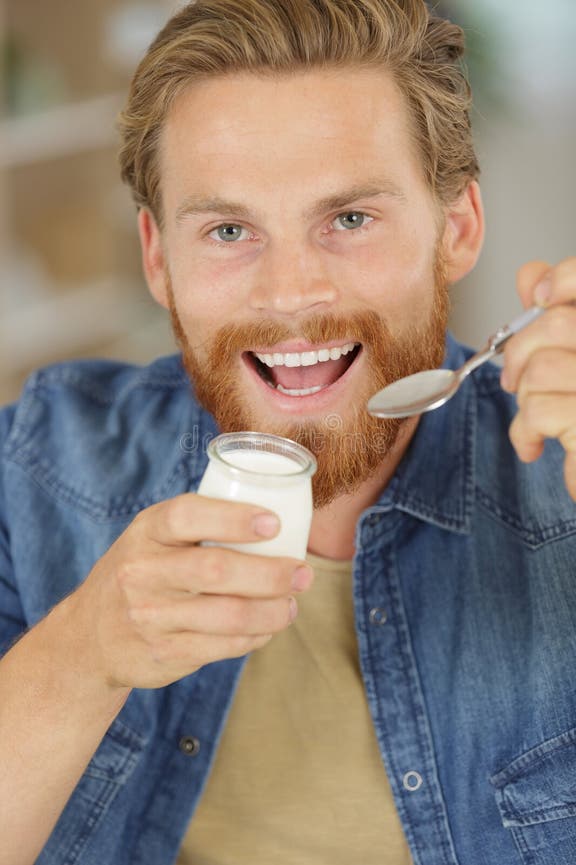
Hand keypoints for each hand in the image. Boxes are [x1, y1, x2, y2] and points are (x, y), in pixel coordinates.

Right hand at [65, 494, 313, 691]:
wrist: (89, 636)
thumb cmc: (141, 572)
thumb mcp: (152, 537)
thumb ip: (198, 525)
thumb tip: (278, 522)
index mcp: (146, 531)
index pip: (187, 515)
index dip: (234, 518)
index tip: (274, 523)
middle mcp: (142, 572)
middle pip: (217, 570)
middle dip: (271, 573)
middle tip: (303, 573)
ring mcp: (151, 616)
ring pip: (228, 615)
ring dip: (272, 611)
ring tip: (292, 604)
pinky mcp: (163, 654)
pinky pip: (222, 647)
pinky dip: (255, 637)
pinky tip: (268, 628)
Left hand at [501, 257, 575, 499]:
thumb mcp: (571, 359)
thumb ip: (555, 315)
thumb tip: (532, 274)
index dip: (562, 279)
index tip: (538, 297)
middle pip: (554, 325)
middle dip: (519, 354)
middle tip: (515, 380)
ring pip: (540, 369)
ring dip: (523, 396)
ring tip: (535, 415)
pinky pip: (540, 411)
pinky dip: (524, 431)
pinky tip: (535, 444)